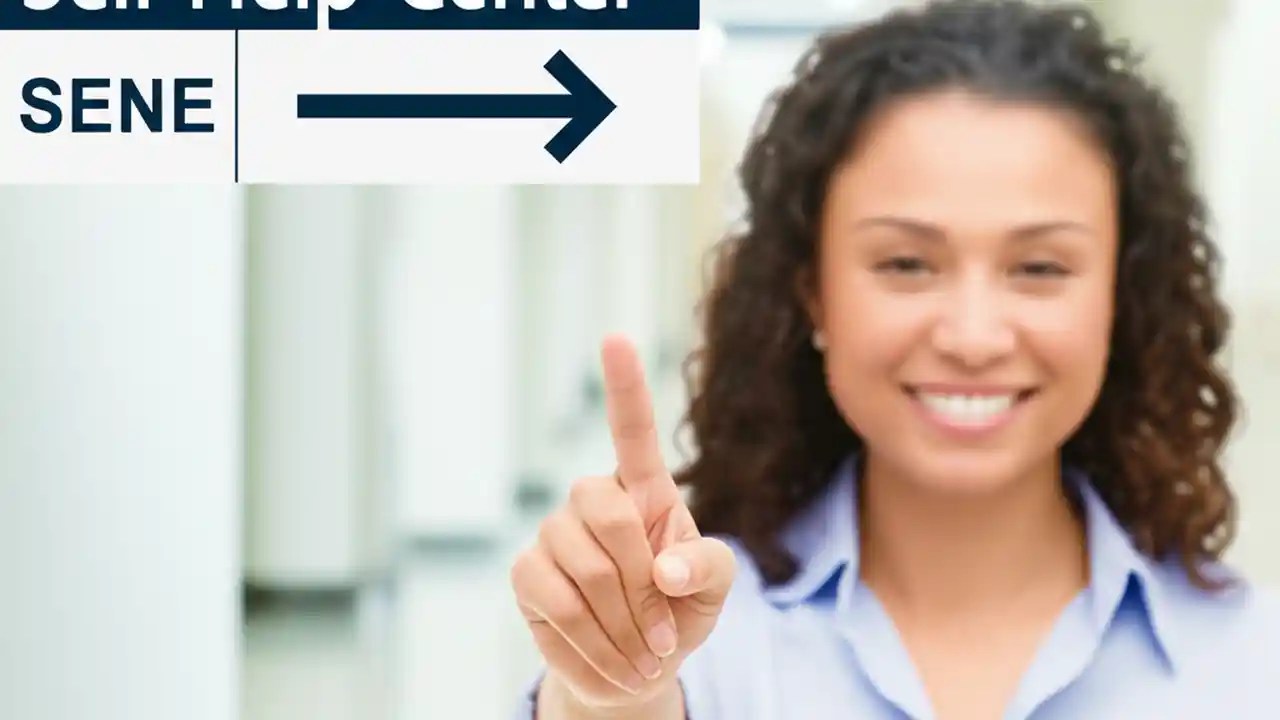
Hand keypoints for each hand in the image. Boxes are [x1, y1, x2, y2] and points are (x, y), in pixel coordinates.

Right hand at [510, 334, 736, 710]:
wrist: (636, 666)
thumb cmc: (678, 611)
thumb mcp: (714, 589)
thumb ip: (707, 568)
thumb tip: (665, 570)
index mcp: (646, 490)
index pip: (631, 429)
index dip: (623, 386)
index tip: (615, 339)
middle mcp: (594, 500)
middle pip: (609, 513)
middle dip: (642, 585)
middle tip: (663, 635)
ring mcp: (555, 533)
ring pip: (584, 566)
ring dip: (623, 626)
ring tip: (643, 657)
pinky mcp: (527, 573)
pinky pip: (554, 599)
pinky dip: (591, 642)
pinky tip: (610, 661)